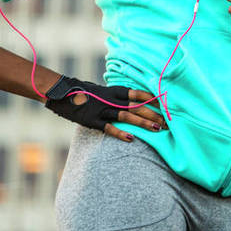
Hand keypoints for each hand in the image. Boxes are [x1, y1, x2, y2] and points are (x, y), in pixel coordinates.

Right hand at [43, 76, 164, 140]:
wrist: (61, 92)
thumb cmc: (86, 92)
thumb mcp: (104, 91)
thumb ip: (118, 96)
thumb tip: (135, 100)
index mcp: (116, 90)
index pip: (140, 94)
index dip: (155, 100)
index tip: (169, 106)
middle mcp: (111, 99)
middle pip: (138, 106)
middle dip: (155, 114)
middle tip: (169, 122)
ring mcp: (102, 110)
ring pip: (127, 116)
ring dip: (144, 122)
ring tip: (158, 129)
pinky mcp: (93, 121)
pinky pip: (109, 128)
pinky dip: (120, 134)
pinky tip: (132, 140)